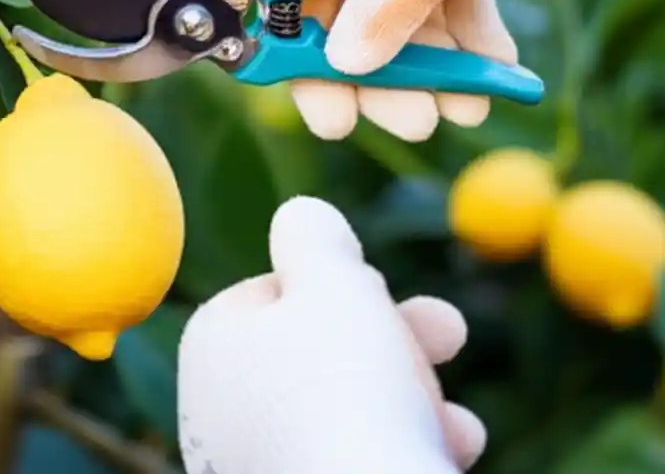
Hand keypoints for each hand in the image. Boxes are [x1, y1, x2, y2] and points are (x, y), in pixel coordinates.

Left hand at [177, 196, 484, 473]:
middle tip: (449, 331)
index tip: (378, 291)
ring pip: (348, 410)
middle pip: (318, 351)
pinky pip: (352, 457)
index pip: (275, 293)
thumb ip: (315, 241)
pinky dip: (401, 444)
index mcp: (211, 342)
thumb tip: (301, 216)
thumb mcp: (333, 283)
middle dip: (396, 339)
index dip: (339, 286)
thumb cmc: (344, 386)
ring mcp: (252, 459)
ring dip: (416, 398)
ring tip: (454, 417)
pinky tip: (451, 446)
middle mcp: (218, 407)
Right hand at [290, 0, 664, 140]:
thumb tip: (343, 65)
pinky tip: (497, 76)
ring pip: (409, 27)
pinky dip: (469, 49)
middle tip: (415, 121)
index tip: (333, 114)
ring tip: (467, 108)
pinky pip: (451, 16)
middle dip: (388, 79)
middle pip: (357, 23)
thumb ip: (384, 5)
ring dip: (435, 74)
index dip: (309, 59)